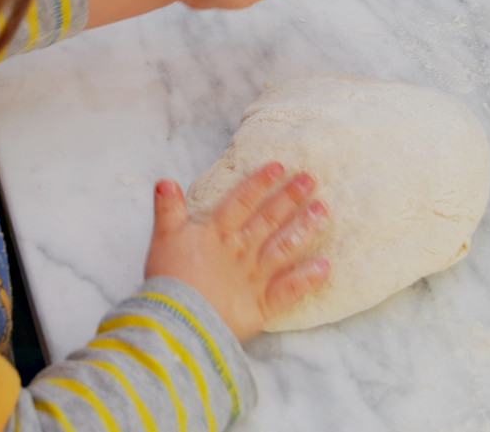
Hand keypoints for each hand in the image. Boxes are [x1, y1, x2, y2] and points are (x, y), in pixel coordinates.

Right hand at [144, 163, 330, 339]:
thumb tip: (166, 182)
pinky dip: (307, 279)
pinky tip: (325, 266)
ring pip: (284, 249)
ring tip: (322, 211)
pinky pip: (289, 290)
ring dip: (303, 229)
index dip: (259, 184)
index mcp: (217, 235)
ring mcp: (255, 278)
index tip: (279, 167)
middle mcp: (241, 252)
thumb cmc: (168, 280)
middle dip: (289, 198)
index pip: (241, 203)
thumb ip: (168, 210)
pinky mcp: (262, 306)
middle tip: (310, 180)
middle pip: (268, 220)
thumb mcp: (163, 240)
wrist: (178, 321)